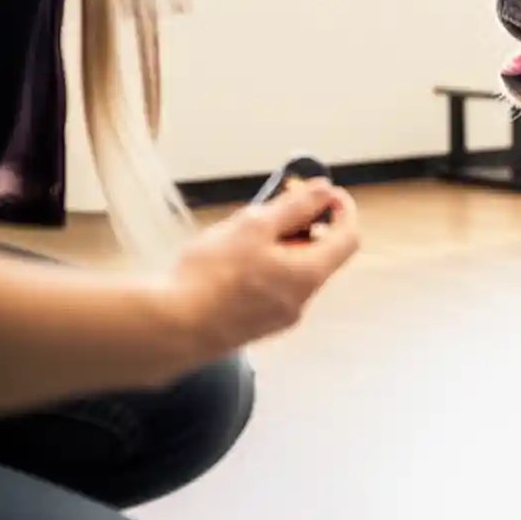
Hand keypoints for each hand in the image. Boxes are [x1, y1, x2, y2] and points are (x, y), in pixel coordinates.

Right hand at [161, 179, 359, 363]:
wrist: (172, 329)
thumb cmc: (210, 276)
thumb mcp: (254, 227)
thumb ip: (294, 206)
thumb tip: (322, 190)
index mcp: (309, 274)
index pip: (348, 237)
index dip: (341, 210)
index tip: (325, 192)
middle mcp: (303, 300)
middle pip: (321, 254)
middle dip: (303, 226)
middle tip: (274, 207)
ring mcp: (281, 317)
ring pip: (294, 271)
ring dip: (280, 247)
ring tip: (242, 235)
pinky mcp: (258, 325)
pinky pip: (274, 289)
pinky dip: (265, 268)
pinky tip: (230, 263)